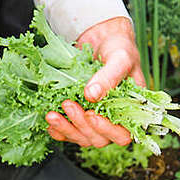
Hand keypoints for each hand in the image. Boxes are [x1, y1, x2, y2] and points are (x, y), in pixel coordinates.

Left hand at [45, 16, 144, 147]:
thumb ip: (109, 76)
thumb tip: (92, 95)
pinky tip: (50, 124)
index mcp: (130, 112)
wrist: (102, 41)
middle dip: (81, 125)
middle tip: (68, 104)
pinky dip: (59, 130)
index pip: (122, 134)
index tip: (92, 115)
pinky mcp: (79, 118)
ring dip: (66, 129)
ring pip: (82, 137)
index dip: (107, 130)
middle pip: (99, 139)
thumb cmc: (119, 49)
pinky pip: (69, 132)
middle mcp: (113, 121)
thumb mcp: (120, 58)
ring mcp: (95, 121)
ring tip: (52, 115)